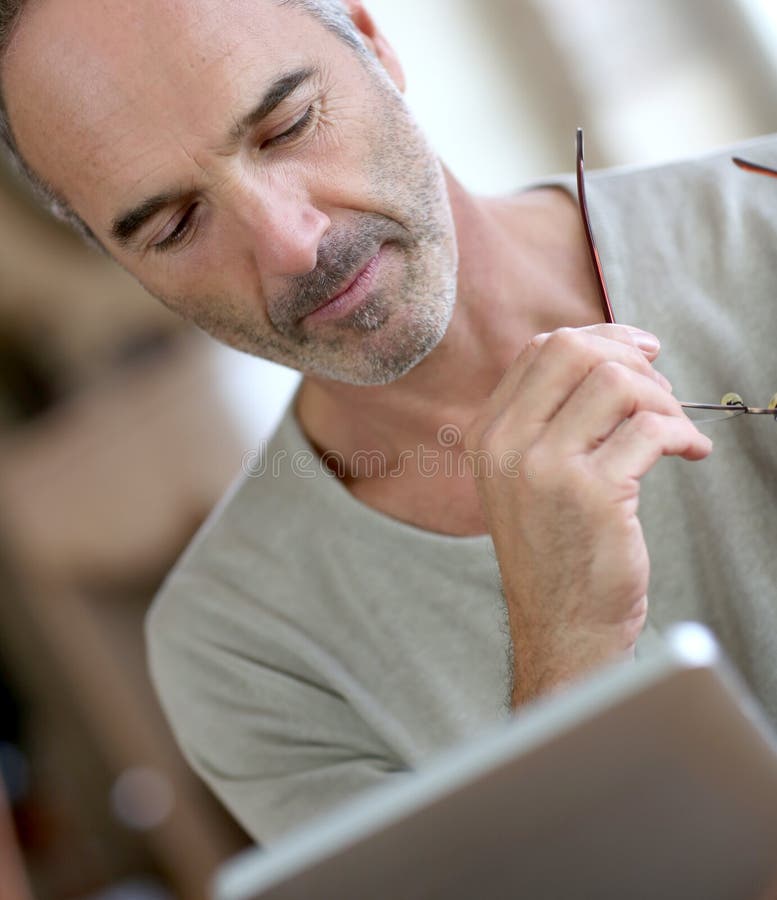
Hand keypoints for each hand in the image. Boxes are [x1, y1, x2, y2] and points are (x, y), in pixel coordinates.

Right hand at [464, 324, 712, 706]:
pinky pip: (650, 430)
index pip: (540, 350)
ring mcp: (544, 468)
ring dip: (663, 399)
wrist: (560, 624)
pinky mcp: (592, 494)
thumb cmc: (555, 550)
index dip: (599, 339)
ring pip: (615, 382)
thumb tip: (609, 358)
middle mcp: (506, 445)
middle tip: (661, 391)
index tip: (639, 352)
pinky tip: (691, 453)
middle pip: (572, 350)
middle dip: (631, 359)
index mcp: (488, 434)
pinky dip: (683, 434)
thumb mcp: (524, 478)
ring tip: (676, 431)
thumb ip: (547, 420)